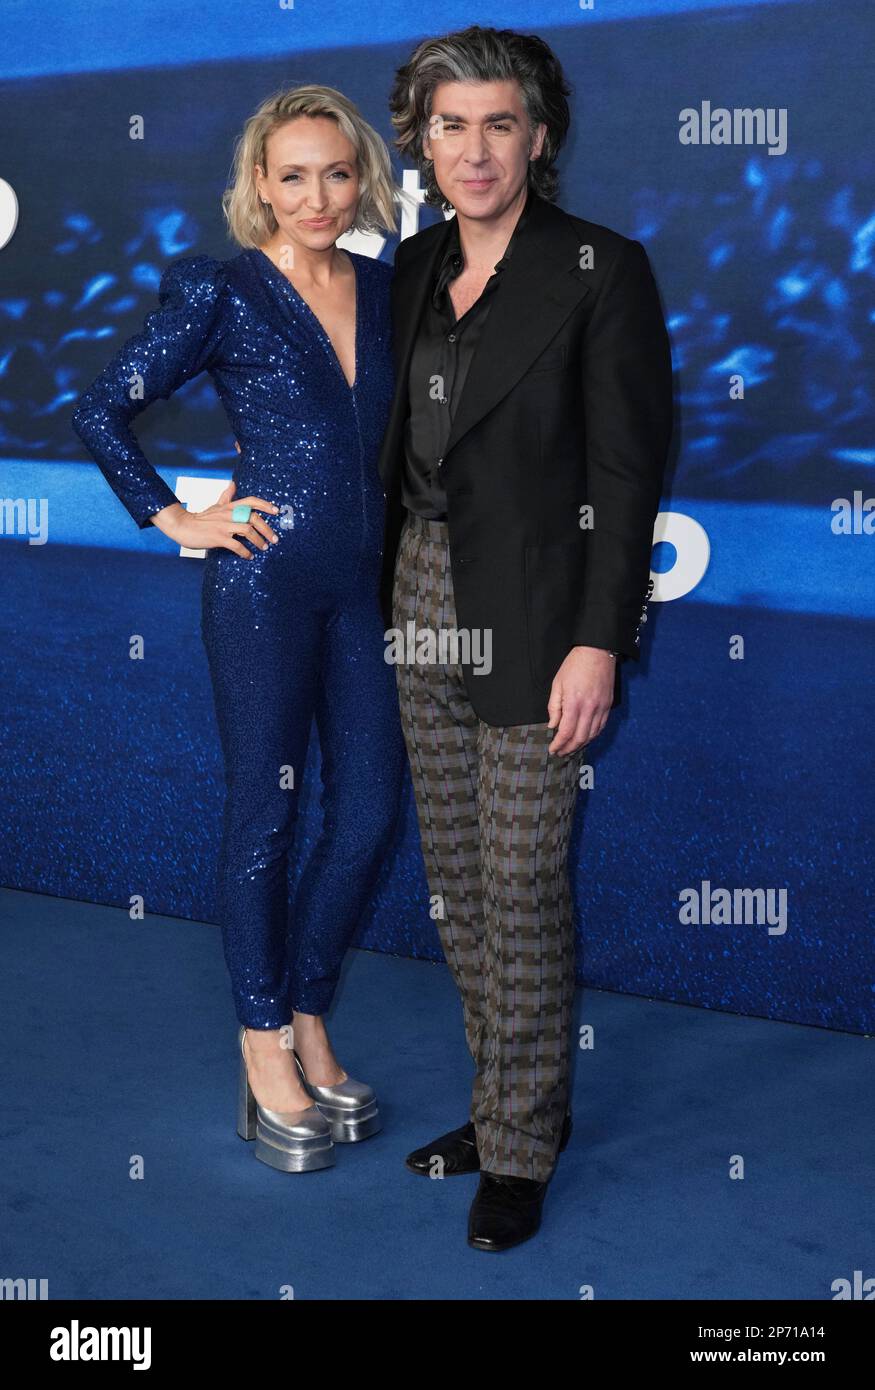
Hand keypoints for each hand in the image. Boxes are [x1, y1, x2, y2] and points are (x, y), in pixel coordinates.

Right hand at [151, 480, 278, 557]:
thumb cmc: (200, 518)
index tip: (276, 511)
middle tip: (275, 539)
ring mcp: (223, 526)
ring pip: (247, 530)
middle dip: (267, 528)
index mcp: (229, 507)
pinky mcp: (218, 537)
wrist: (182, 526)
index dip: (264, 505)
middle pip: (253, 517)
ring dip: (259, 541)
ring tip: (264, 548)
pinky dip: (245, 552)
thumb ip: (226, 496)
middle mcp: (228, 514)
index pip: (250, 501)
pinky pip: (236, 545)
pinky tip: (249, 556)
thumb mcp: (216, 505)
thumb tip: (233, 483)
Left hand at [546, 646, 615, 754]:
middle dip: (569, 749)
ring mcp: (601, 708)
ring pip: (592, 735)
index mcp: (574, 703)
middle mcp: (589, 708)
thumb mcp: (557, 684)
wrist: (597, 652)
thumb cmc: (575, 665)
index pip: (566, 732)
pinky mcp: (608, 705)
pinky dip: (592, 736)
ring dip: (581, 745)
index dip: (558, 744)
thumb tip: (553, 725)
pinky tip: (585, 738)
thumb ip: (554, 707)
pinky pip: (601, 726)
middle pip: (580, 738)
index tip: (553, 749)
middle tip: (560, 753)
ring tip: (571, 748)